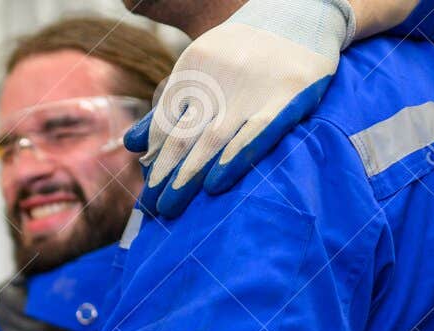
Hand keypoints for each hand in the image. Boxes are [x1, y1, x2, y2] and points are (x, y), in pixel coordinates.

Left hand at [125, 0, 355, 217]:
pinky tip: (213, 187)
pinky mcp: (287, 95)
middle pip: (183, 136)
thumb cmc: (242, 53)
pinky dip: (232, 161)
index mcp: (193, 67)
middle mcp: (218, 76)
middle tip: (150, 208)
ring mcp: (253, 86)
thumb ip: (169, 105)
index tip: (147, 188)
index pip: (164, 123)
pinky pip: (255, 134)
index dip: (155, 159)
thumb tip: (133, 144)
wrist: (299, 12)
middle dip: (164, 175)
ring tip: (171, 208)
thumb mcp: (201, 67)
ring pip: (212, 140)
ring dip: (188, 178)